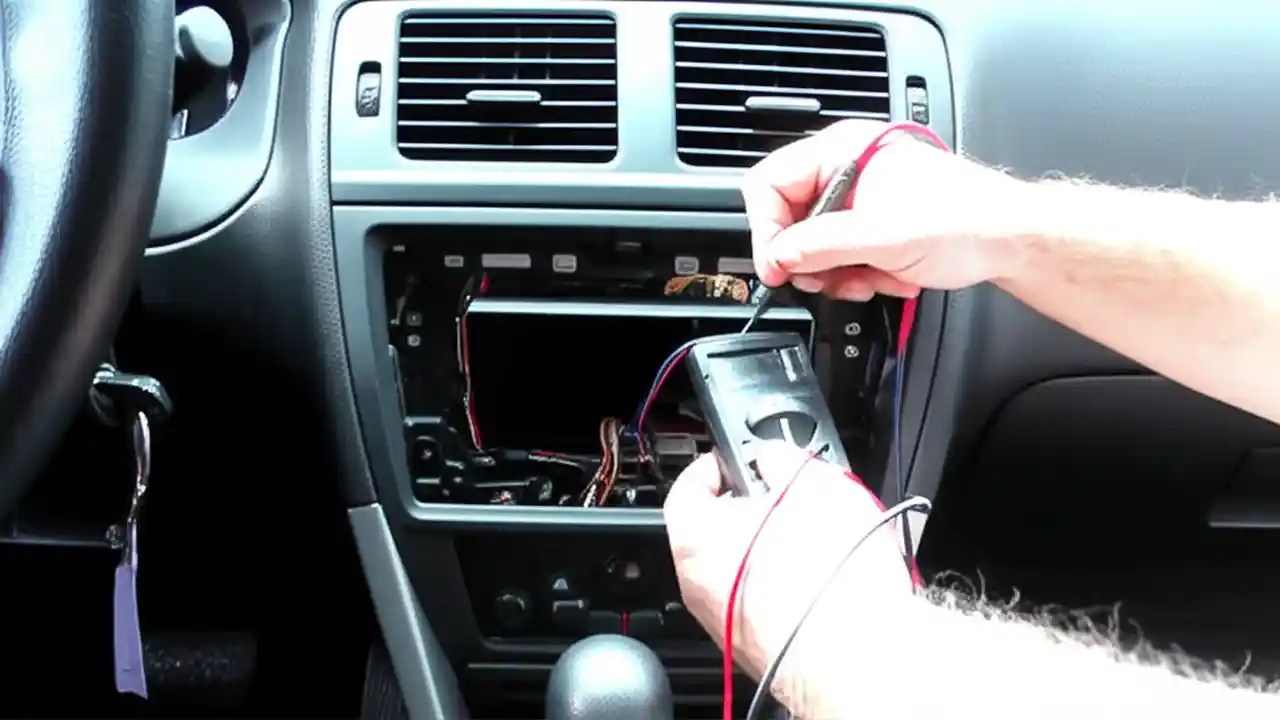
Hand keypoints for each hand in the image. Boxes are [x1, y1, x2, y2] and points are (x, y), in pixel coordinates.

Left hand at [663, 442, 913, 683]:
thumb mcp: (810, 481)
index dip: (720, 465)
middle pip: (718, 529)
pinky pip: (768, 602)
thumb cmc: (829, 573)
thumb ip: (781, 459)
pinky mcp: (759, 647)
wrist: (860, 656)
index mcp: (694, 537)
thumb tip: (773, 457)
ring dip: (777, 549)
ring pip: (746, 568)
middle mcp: (699, 585)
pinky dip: (791, 586)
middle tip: (794, 496)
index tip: (745, 459)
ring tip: (822, 539)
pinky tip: (828, 579)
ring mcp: (727, 622)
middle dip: (756, 509)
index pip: (689, 485)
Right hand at [742, 119, 1030, 299]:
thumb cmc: (964, 220)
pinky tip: (888, 278)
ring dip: (837, 273)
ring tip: (868, 280)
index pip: (772, 184)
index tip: (776, 266)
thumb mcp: (880, 238)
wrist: (1011, 239)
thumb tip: (778, 255)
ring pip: (815, 243)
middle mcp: (848, 169)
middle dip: (809, 258)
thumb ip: (820, 246)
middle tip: (824, 279)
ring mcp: (861, 198)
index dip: (767, 229)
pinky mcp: (874, 224)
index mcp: (845, 151)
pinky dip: (859, 274)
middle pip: (791, 218)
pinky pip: (842, 254)